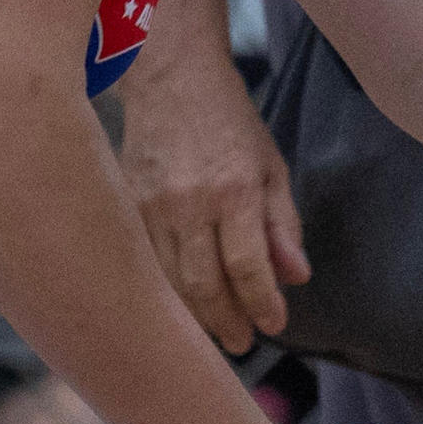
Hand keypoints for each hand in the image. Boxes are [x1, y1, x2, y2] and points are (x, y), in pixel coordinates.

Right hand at [120, 33, 306, 355]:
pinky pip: (146, 262)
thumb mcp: (271, 166)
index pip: (248, 266)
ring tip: (217, 333)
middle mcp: (190, 203)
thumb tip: (295, 277)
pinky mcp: (127, 206)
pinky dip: (165, 290)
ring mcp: (152, 206)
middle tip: (242, 345)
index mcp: (234, 190)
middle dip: (225, 322)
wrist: (170, 78)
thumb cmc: (229, 121)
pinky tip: (181, 304)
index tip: (274, 325)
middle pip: (205, 283)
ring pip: (170, 280)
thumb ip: (284, 224)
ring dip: (195, 315)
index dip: (262, 303)